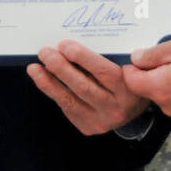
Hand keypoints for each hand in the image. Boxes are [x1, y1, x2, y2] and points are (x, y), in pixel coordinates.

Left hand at [28, 39, 148, 134]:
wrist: (135, 107)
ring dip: (49, 82)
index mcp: (129, 88)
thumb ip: (112, 55)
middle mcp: (116, 107)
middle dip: (60, 68)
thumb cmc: (129, 77)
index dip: (82, 58)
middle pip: (83, 86)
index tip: (65, 45)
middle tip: (45, 52)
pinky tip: (43, 79)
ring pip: (70, 100)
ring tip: (35, 68)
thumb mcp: (130, 65)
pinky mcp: (88, 127)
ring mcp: (102, 121)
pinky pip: (67, 108)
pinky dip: (53, 92)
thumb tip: (74, 42)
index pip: (104, 71)